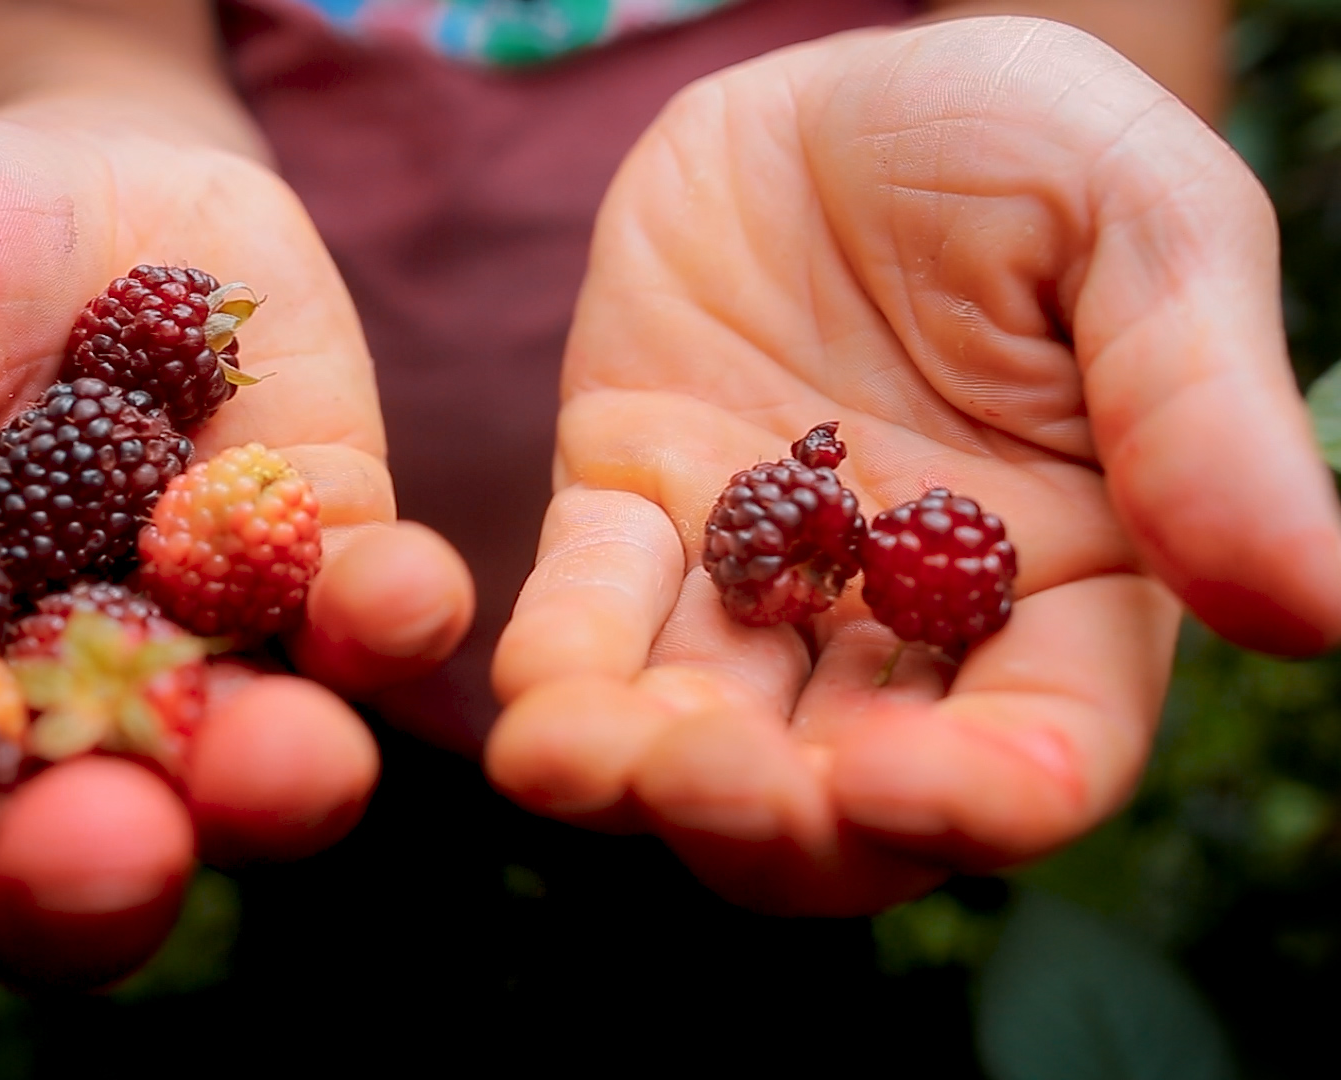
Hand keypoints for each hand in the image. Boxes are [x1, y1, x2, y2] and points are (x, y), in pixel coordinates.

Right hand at [0, 116, 472, 985]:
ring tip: (287, 756)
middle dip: (77, 874)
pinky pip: (366, 637)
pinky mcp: (323, 580)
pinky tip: (392, 590)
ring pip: (233, 784)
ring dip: (266, 787)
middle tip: (99, 844)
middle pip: (46, 858)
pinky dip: (387, 627)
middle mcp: (38, 712)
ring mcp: (194, 662)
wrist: (100, 169)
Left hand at [485, 17, 1340, 915]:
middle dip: (775, 818)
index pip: (1041, 746)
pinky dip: (558, 662)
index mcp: (1067, 580)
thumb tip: (1311, 610)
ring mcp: (761, 574)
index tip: (905, 785)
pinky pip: (589, 612)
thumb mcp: (1144, 227)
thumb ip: (1203, 410)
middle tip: (706, 779)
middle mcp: (906, 615)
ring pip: (703, 730)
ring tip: (570, 761)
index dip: (983, 796)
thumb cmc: (1026, 143)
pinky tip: (526, 698)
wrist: (845, 78)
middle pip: (848, 795)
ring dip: (636, 771)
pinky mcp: (635, 507)